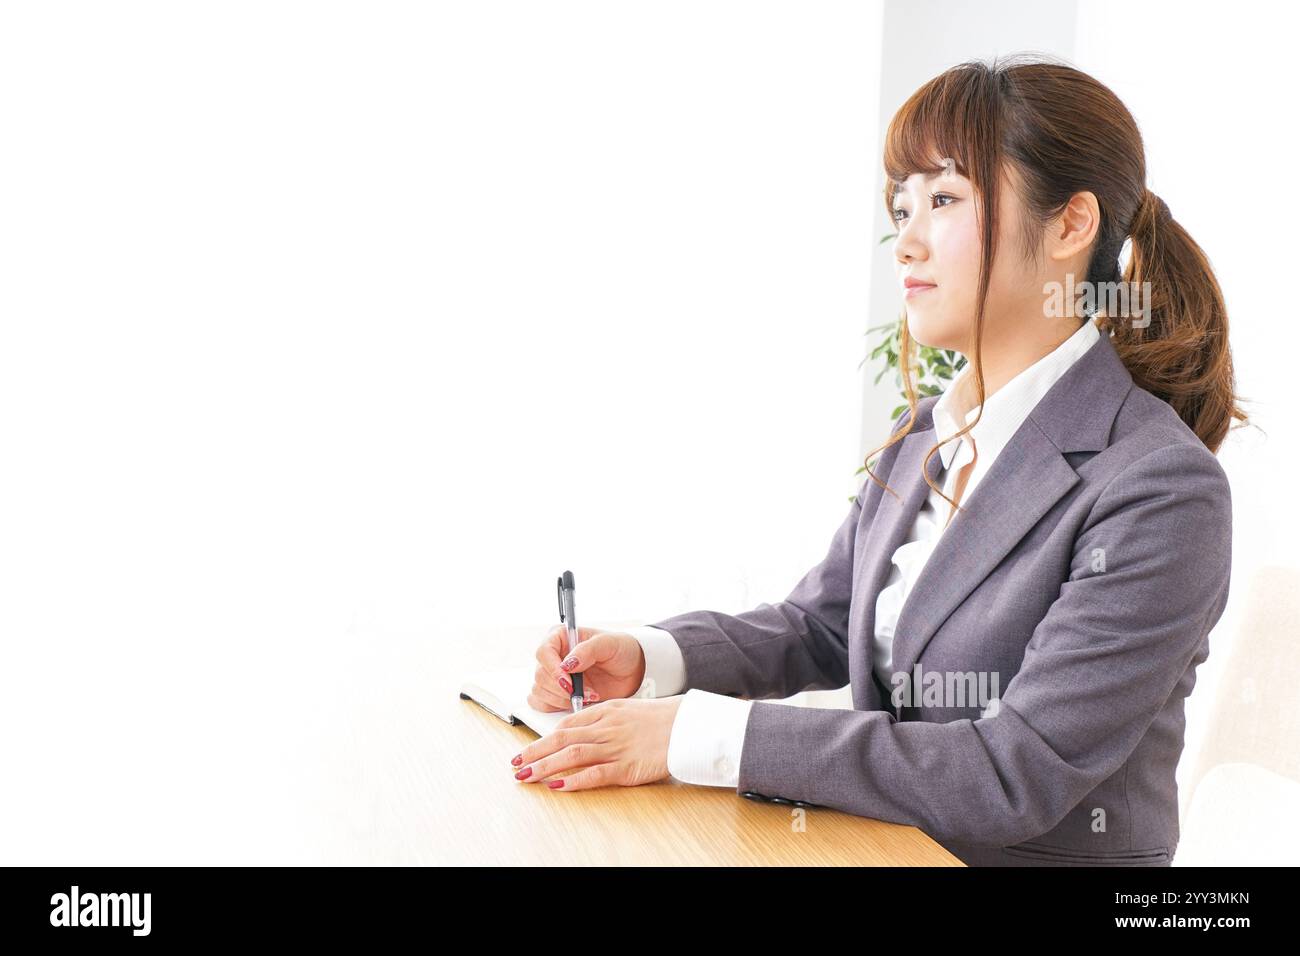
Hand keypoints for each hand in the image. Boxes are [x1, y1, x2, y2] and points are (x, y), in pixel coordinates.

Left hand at [509, 696, 682, 790]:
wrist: (687, 726)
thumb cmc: (661, 719)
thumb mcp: (628, 710)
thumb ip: (604, 719)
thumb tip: (581, 732)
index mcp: (605, 712)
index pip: (567, 725)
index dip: (544, 738)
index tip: (528, 748)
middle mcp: (606, 728)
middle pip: (561, 740)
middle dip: (534, 752)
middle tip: (515, 763)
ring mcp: (615, 747)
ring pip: (571, 755)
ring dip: (545, 766)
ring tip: (526, 775)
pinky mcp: (626, 767)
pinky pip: (594, 774)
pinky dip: (573, 780)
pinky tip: (557, 786)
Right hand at [527, 625, 646, 711]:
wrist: (631, 670)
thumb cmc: (620, 650)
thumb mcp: (609, 644)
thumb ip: (587, 650)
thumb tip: (567, 664)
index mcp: (561, 637)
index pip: (543, 652)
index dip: (553, 669)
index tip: (569, 681)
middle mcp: (554, 656)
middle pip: (540, 675)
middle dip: (561, 688)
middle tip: (585, 692)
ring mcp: (554, 675)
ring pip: (540, 691)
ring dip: (562, 699)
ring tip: (588, 695)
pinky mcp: (556, 692)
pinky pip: (542, 703)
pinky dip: (557, 706)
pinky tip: (578, 702)